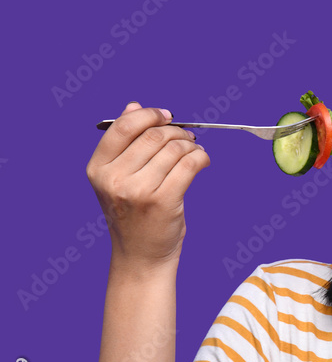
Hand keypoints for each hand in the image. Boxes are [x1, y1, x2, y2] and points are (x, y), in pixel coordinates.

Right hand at [86, 102, 209, 268]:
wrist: (141, 256)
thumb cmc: (134, 215)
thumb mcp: (118, 178)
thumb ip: (124, 143)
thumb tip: (134, 105)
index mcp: (98, 168)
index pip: (124, 126)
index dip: (150, 114)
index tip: (167, 115)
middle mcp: (114, 178)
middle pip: (153, 135)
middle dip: (177, 131)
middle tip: (189, 136)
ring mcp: (138, 190)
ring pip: (174, 149)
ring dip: (191, 145)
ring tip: (195, 150)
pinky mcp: (163, 201)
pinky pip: (189, 164)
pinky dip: (201, 157)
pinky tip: (202, 160)